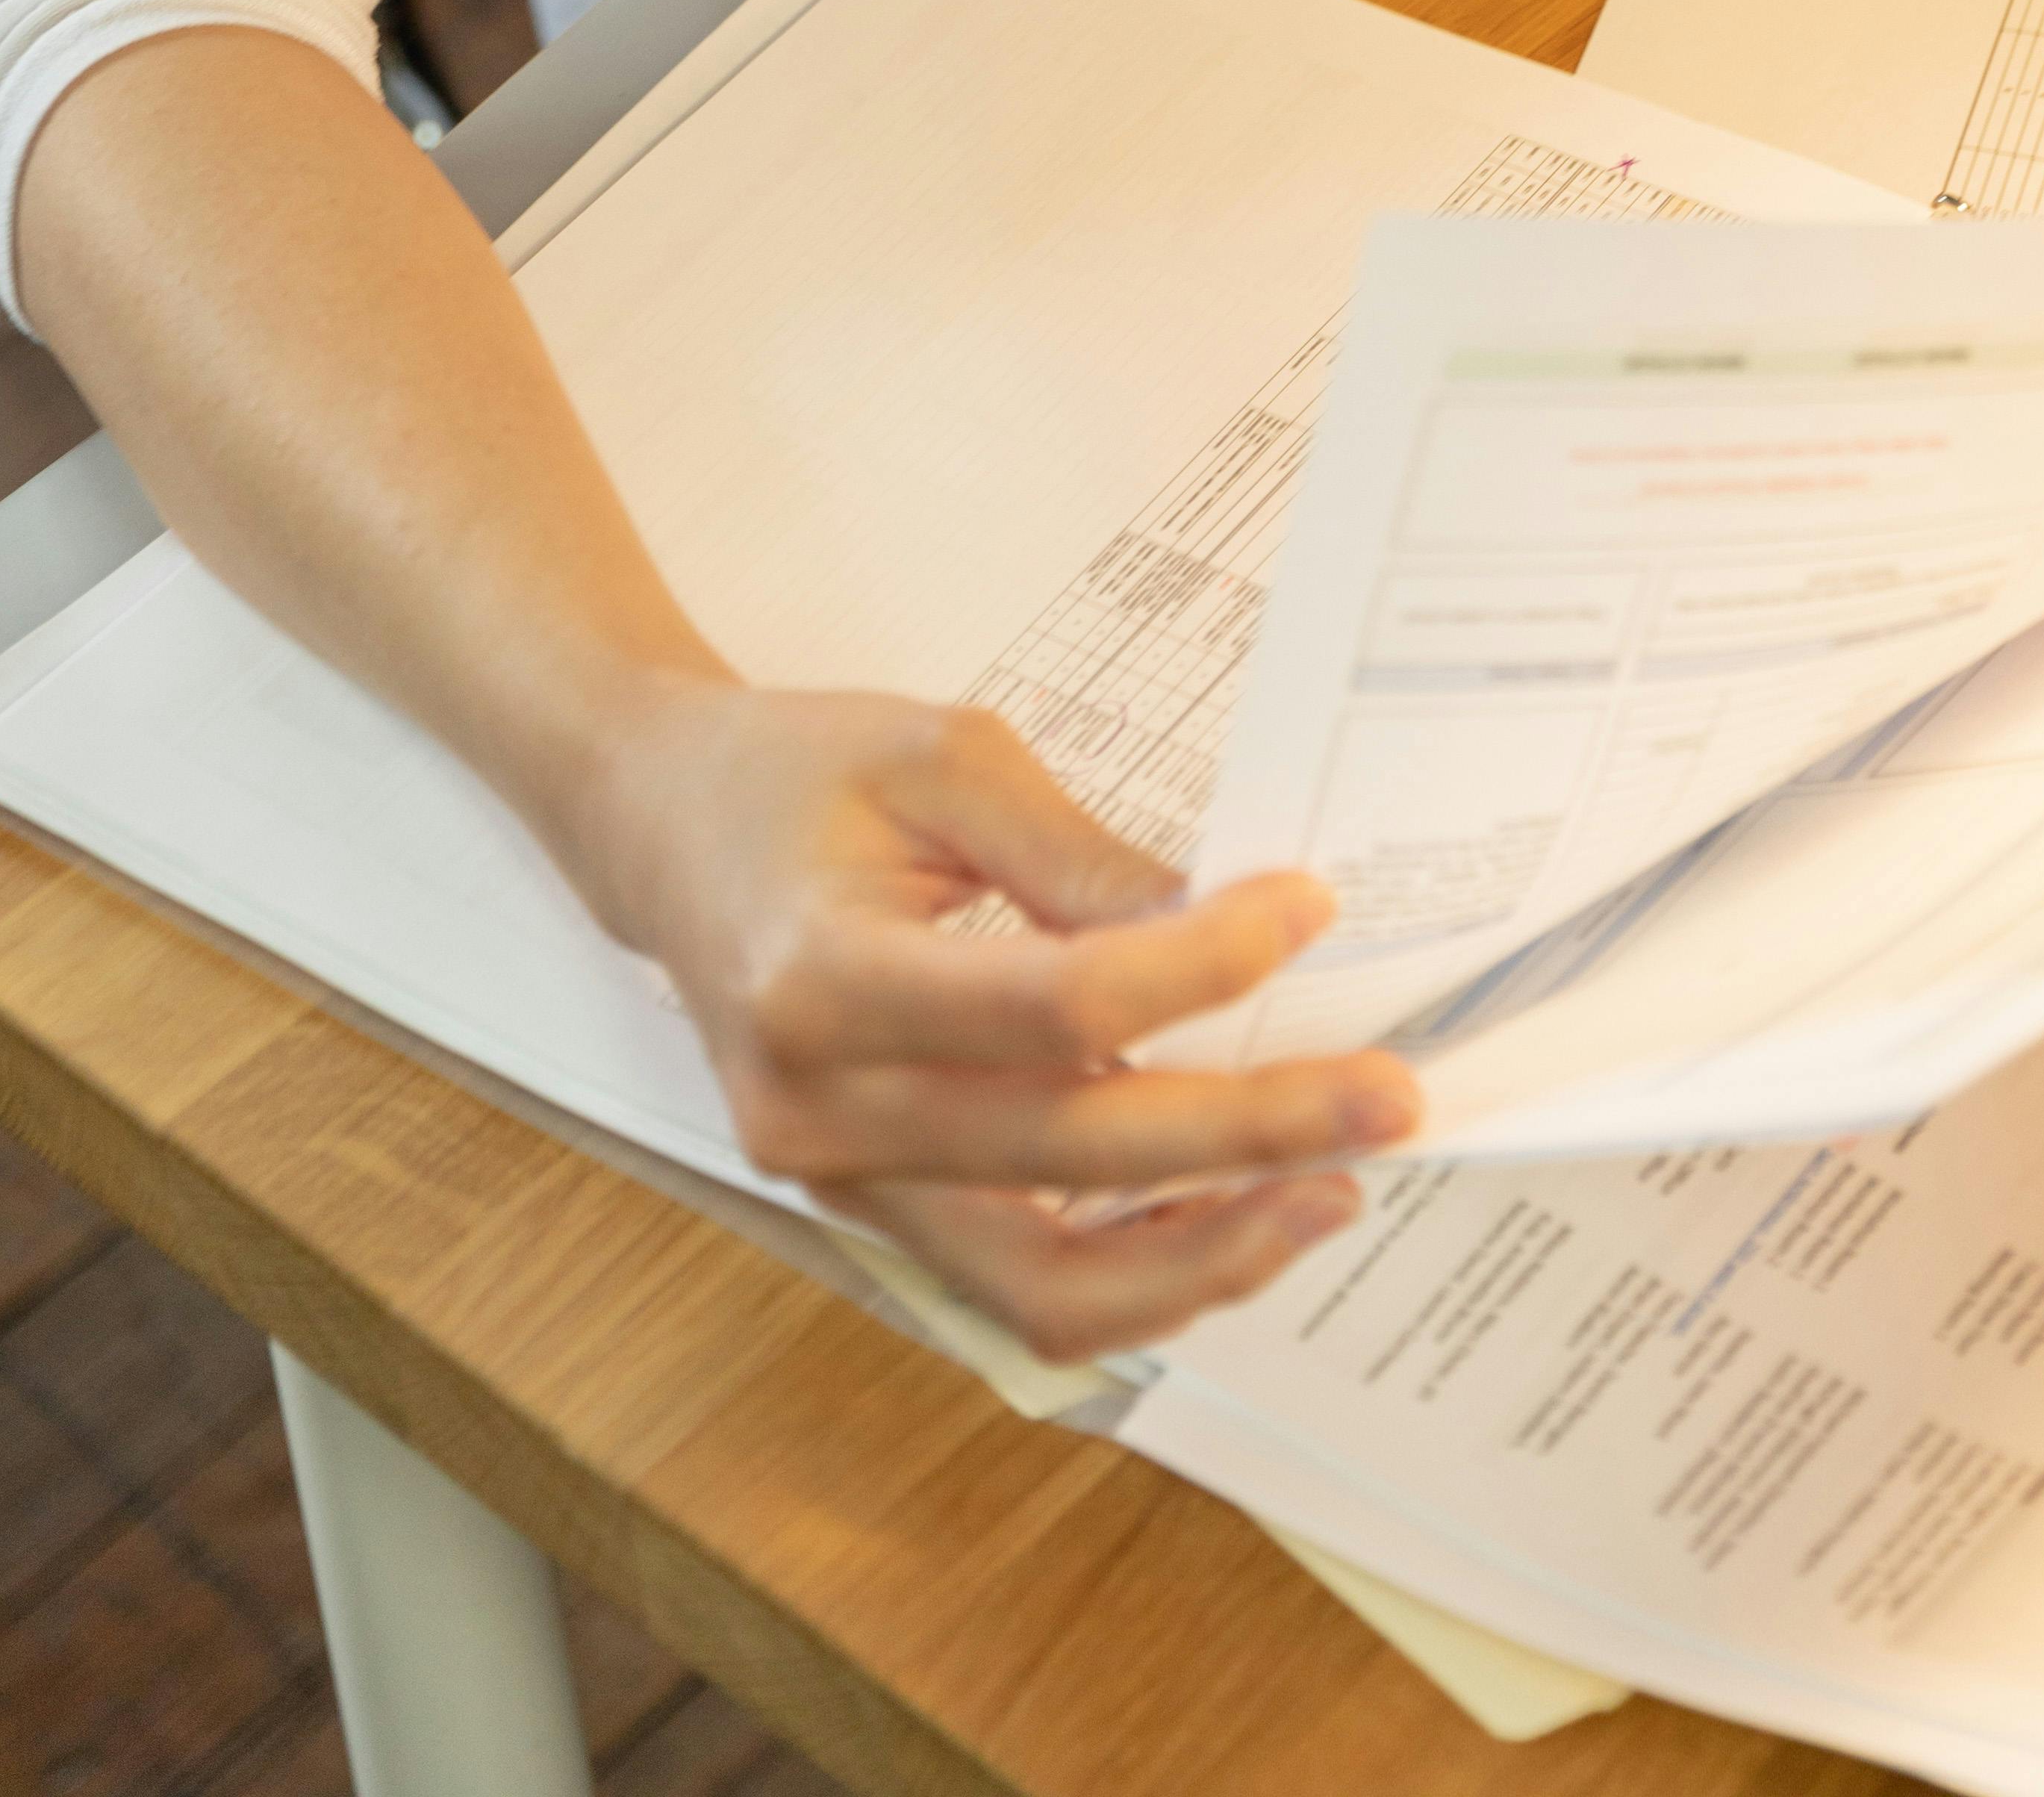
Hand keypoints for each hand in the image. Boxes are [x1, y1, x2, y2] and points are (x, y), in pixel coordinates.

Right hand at [574, 674, 1417, 1356]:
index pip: (1051, 1007)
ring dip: (1204, 1249)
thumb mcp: (944, 759)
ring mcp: (836, 1184)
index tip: (1305, 909)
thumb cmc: (792, 773)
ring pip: (1046, 1283)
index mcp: (816, 976)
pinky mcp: (872, 1210)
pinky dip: (1138, 1266)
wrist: (659, 825)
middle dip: (1251, 1130)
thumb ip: (1079, 857)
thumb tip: (1225, 927)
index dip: (1198, 967)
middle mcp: (817, 1110)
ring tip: (1329, 1195)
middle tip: (1384, 1097)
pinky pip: (1020, 1284)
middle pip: (1072, 1149)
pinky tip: (1234, 1211)